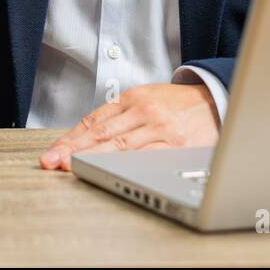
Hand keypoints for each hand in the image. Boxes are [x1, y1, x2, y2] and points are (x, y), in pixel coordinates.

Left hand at [39, 83, 220, 171]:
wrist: (216, 101)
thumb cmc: (178, 105)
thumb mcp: (147, 99)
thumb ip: (120, 116)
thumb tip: (86, 137)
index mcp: (133, 97)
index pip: (93, 120)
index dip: (70, 138)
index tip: (53, 152)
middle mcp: (144, 110)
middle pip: (101, 132)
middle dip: (73, 149)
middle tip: (52, 162)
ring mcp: (159, 128)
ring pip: (118, 146)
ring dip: (91, 159)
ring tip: (70, 168)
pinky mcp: (175, 146)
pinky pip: (143, 158)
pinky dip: (122, 166)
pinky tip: (108, 172)